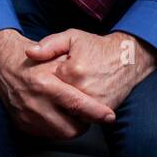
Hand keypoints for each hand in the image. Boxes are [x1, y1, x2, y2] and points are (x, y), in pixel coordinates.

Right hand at [0, 29, 115, 138]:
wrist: (3, 64)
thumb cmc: (35, 59)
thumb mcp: (57, 53)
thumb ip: (75, 67)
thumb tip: (95, 85)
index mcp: (45, 83)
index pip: (77, 105)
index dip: (96, 113)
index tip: (109, 116)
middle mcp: (35, 103)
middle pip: (71, 128)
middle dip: (85, 123)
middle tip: (89, 112)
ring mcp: (27, 116)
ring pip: (60, 134)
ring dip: (72, 127)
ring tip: (74, 113)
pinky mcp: (22, 124)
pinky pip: (47, 135)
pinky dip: (57, 128)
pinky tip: (59, 115)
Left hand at [25, 30, 156, 111]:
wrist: (126, 58)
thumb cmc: (96, 47)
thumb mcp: (72, 38)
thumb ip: (49, 45)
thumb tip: (29, 52)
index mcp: (71, 71)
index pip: (47, 85)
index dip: (44, 83)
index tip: (45, 79)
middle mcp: (83, 88)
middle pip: (56, 102)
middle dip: (51, 99)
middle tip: (53, 91)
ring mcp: (95, 101)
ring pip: (69, 113)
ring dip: (61, 110)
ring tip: (62, 99)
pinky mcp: (104, 110)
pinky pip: (84, 118)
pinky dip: (76, 115)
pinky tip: (73, 106)